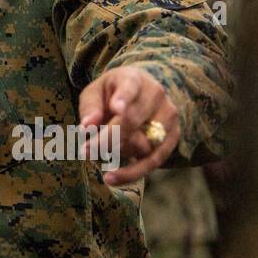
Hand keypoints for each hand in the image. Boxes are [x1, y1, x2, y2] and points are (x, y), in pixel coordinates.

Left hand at [77, 66, 181, 185]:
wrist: (143, 93)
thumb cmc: (112, 94)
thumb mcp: (95, 92)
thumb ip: (90, 107)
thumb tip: (87, 127)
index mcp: (133, 78)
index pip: (130, 87)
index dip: (124, 99)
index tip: (117, 109)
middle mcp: (156, 95)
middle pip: (132, 121)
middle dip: (107, 139)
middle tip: (85, 151)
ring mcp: (168, 116)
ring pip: (143, 143)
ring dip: (117, 152)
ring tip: (97, 151)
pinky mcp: (173, 137)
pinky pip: (154, 161)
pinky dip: (132, 172)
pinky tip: (112, 178)